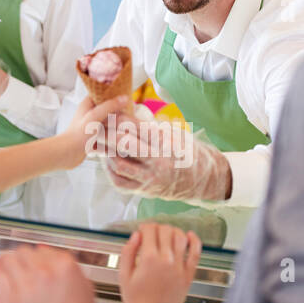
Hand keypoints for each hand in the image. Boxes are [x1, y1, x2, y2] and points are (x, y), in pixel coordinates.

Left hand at [0, 246, 99, 302]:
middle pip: (21, 252)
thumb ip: (66, 267)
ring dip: (4, 266)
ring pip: (5, 259)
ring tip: (7, 277)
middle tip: (20, 274)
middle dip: (20, 262)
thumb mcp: (84, 288)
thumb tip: (45, 253)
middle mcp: (44, 272)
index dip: (36, 259)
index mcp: (65, 266)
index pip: (41, 249)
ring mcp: (26, 287)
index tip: (32, 267)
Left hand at [57, 95, 130, 168]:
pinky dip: (113, 141)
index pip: (102, 95)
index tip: (126, 97)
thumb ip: (109, 106)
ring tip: (131, 130)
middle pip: (107, 111)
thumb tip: (125, 98)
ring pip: (108, 126)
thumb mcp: (95, 116)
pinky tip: (123, 144)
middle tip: (132, 115)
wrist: (66, 154)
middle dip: (119, 114)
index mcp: (87, 105)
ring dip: (117, 129)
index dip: (114, 95)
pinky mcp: (92, 140)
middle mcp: (89, 115)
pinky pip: (106, 139)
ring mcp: (91, 128)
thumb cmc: (78, 134)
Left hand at [104, 124, 231, 200]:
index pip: (136, 128)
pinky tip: (108, 160)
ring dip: (106, 151)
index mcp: (166, 145)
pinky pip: (121, 182)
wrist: (207, 181)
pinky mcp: (146, 191)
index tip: (109, 111)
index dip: (119, 118)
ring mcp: (150, 179)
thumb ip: (155, 128)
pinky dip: (111, 170)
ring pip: (119, 163)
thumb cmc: (193, 154)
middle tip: (96, 124)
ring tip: (99, 141)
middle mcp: (157, 163)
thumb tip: (132, 115)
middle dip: (107, 132)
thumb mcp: (178, 135)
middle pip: (124, 144)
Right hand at [119, 223, 201, 302]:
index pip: (150, 230)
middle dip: (158, 227)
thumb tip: (136, 235)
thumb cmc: (135, 300)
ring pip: (181, 237)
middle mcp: (166, 260)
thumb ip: (128, 252)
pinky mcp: (188, 276)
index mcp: (148, 259)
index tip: (143, 229)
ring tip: (167, 234)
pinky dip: (195, 241)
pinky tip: (191, 235)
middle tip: (153, 232)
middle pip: (166, 231)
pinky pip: (196, 254)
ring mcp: (179, 268)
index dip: (145, 226)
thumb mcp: (123, 275)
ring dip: (174, 231)